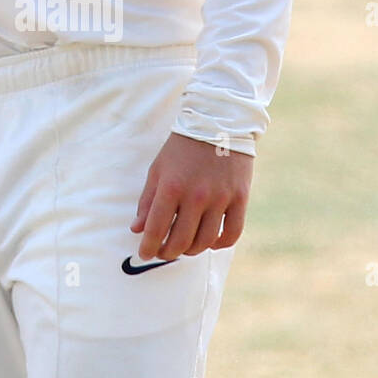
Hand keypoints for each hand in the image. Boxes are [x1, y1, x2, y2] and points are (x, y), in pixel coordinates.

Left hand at [131, 132, 252, 260]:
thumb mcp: (158, 169)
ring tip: (183, 248)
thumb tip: (137, 229)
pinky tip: (210, 242)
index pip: (156, 228)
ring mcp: (221, 199)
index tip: (143, 253)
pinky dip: (220, 244)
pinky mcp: (240, 199)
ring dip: (191, 250)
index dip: (148, 246)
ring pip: (206, 241)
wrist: (216, 124)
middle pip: (181, 239)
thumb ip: (147, 201)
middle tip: (162, 252)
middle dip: (168, 252)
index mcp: (171, 187)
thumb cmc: (181, 148)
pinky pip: (232, 233)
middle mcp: (196, 196)